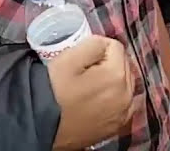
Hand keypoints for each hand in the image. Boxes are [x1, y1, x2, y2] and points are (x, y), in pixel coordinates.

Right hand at [48, 35, 135, 150]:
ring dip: (113, 78)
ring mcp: (124, 112)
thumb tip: (104, 44)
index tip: (81, 58)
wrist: (42, 126)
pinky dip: (115, 96)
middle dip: (107, 62)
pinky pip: (123, 101)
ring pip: (125, 82)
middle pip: (123, 64)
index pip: (115, 46)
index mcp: (117, 75)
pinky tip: (98, 98)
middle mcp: (127, 95)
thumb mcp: (69, 58)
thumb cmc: (54, 91)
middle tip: (84, 70)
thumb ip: (93, 44)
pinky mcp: (118, 125)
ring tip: (90, 83)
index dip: (96, 48)